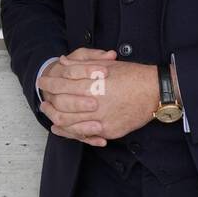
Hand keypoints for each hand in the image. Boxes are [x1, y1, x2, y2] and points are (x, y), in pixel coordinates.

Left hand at [39, 51, 158, 144]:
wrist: (156, 90)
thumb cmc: (132, 74)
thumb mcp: (105, 64)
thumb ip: (82, 63)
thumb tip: (63, 62)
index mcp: (93, 81)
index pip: (64, 82)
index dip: (50, 82)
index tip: (43, 81)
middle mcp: (96, 100)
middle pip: (63, 104)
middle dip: (49, 102)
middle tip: (41, 102)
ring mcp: (102, 117)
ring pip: (71, 122)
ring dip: (57, 119)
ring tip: (49, 116)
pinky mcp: (110, 130)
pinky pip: (86, 134)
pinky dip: (72, 132)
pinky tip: (63, 129)